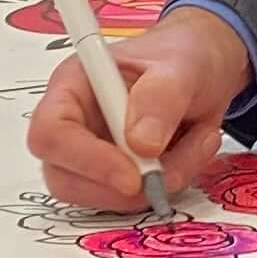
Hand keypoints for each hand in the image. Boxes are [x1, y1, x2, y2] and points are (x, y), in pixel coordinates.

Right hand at [25, 6, 253, 214]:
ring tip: (197, 142)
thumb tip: (140, 144)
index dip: (85, 161)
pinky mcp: (118, 177)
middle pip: (64, 179)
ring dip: (155, 185)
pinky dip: (170, 185)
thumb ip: (160, 98)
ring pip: (102, 198)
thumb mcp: (182, 66)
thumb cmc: (182, 56)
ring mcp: (94, 155)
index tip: (132, 176)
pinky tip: (194, 148)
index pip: (51, 133)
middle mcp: (75, 124)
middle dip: (119, 188)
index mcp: (73, 86)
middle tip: (168, 172)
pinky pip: (134, 201)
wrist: (205, 69)